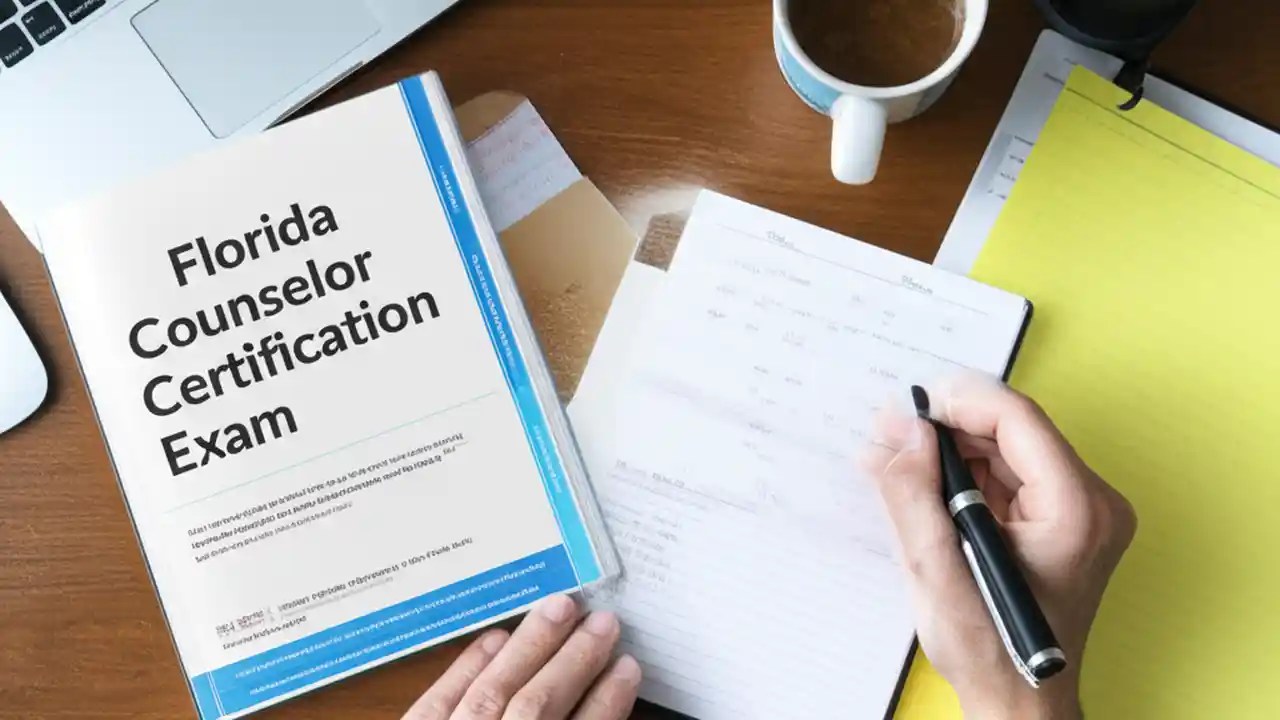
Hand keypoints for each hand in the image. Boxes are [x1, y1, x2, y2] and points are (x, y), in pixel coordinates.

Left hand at [401, 595, 640, 719]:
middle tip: (604, 620)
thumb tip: (601, 692)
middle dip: (575, 659)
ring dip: (530, 646)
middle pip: (538, 703)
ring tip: (559, 608)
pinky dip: (467, 668)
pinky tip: (494, 638)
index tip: (628, 665)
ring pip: (493, 692)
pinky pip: (438, 702)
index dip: (608, 700)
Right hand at [860, 374, 1135, 719]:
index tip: (911, 406)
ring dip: (957, 452)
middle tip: (893, 436)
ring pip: (1012, 450)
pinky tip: (933, 491)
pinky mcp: (1066, 523)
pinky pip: (1014, 476)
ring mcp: (1084, 513)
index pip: (1018, 420)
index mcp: (1076, 511)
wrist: (1020, 703)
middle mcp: (1093, 504)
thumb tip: (904, 430)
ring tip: (903, 466)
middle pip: (1015, 431)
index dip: (960, 402)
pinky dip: (971, 476)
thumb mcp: (936, 573)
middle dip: (952, 428)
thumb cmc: (990, 653)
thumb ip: (915, 495)